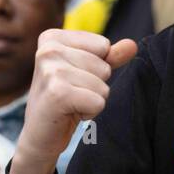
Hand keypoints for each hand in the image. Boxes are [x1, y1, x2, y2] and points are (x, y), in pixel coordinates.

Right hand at [5, 29, 136, 173]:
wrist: (40, 136)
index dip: (96, 67)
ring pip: (103, 84)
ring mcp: (51, 71)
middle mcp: (48, 50)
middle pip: (104, 66)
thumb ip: (110, 57)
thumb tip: (132, 45)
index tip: (74, 79)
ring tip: (70, 104)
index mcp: (52, 38)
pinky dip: (90, 112)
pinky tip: (69, 113)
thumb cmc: (64, 101)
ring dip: (92, 99)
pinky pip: (99, 101)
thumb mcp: (88, 73)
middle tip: (71, 95)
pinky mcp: (57, 93)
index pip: (103, 45)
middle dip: (95, 85)